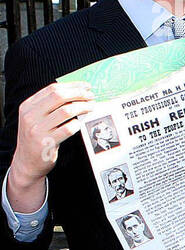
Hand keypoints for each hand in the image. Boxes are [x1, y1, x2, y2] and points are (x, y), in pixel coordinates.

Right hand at [9, 82, 94, 208]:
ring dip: (83, 107)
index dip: (72, 86)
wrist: (27, 162)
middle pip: (59, 97)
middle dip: (79, 94)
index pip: (52, 89)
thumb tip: (75, 91)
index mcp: (27, 106)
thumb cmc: (36, 138)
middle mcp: (30, 116)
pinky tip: (81, 123)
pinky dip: (77, 124)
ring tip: (91, 107)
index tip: (85, 87)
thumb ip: (49, 105)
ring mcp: (37, 129)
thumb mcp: (36, 118)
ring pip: (66, 111)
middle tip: (91, 96)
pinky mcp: (46, 142)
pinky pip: (68, 129)